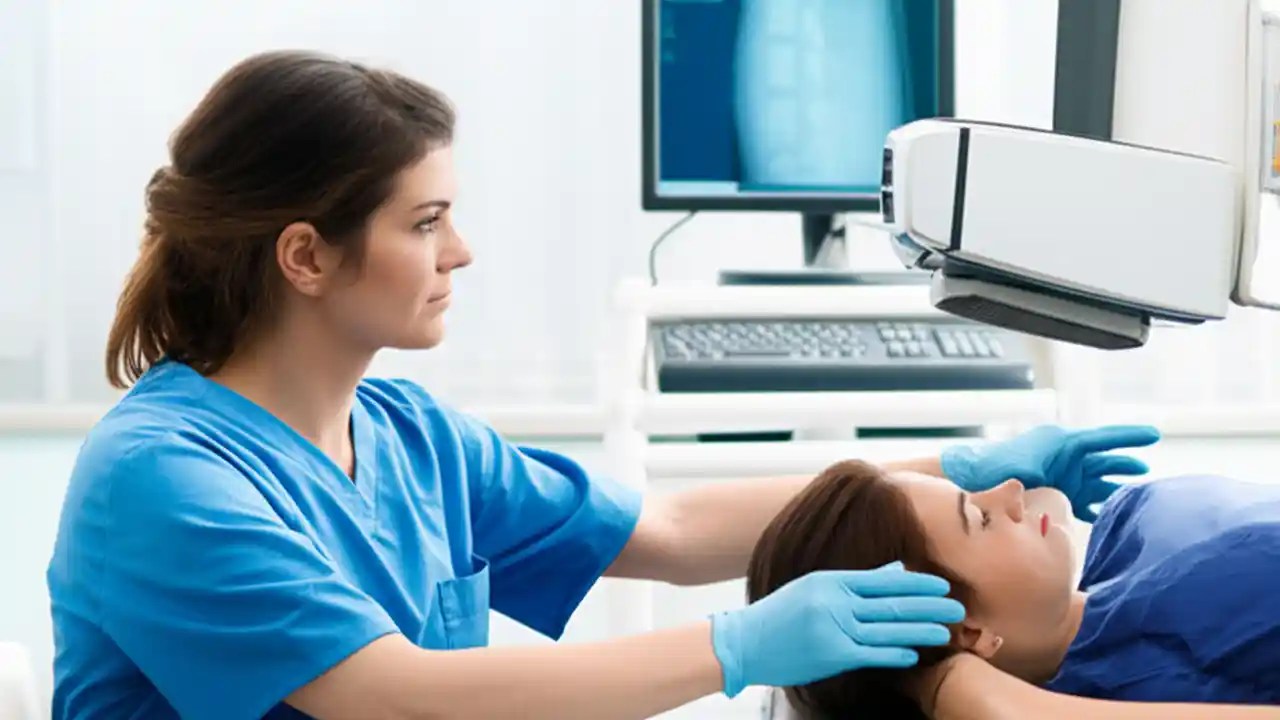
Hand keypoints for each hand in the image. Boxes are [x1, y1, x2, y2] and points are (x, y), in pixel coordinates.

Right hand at [709, 562, 964, 697]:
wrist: (745, 642)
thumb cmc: (780, 615)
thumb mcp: (815, 588)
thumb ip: (856, 582)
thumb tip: (895, 571)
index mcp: (832, 580)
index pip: (884, 579)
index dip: (917, 583)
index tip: (941, 586)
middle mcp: (835, 601)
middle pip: (892, 603)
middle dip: (929, 606)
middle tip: (958, 608)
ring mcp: (833, 628)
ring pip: (887, 629)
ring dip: (920, 631)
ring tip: (946, 633)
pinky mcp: (831, 654)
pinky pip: (871, 654)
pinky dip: (895, 653)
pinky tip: (914, 654)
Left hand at [941, 425, 1159, 521]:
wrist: (973, 483)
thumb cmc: (996, 469)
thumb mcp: (1022, 467)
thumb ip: (1043, 473)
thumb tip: (1057, 485)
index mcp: (1062, 445)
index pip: (1102, 439)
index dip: (1128, 437)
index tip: (1154, 434)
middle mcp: (1066, 460)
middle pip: (1104, 462)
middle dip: (1125, 464)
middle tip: (1145, 469)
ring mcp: (1062, 478)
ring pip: (1097, 483)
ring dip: (1116, 488)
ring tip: (1138, 493)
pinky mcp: (1056, 496)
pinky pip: (1084, 502)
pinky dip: (1099, 509)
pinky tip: (1113, 518)